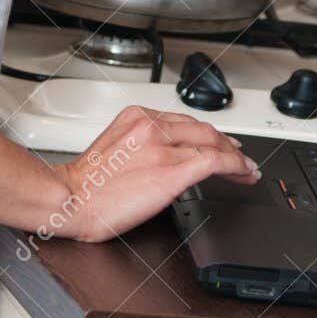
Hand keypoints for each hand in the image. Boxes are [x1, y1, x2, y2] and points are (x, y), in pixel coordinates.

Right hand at [42, 106, 260, 242]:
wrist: (70, 200)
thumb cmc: (86, 186)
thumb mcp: (115, 148)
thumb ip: (141, 144)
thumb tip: (166, 156)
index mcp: (137, 117)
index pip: (184, 121)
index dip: (208, 134)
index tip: (220, 143)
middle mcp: (151, 126)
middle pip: (203, 129)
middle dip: (227, 144)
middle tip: (240, 157)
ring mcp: (162, 146)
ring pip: (213, 142)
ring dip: (235, 156)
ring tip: (246, 169)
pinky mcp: (171, 170)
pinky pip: (214, 161)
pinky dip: (235, 166)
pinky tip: (243, 173)